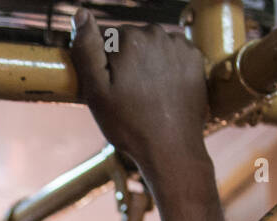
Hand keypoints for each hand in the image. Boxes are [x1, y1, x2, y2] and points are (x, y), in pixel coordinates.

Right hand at [69, 9, 224, 220]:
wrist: (171, 149)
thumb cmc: (129, 125)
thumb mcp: (96, 91)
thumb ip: (86, 49)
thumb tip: (81, 15)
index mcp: (130, 38)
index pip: (107, 39)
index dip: (104, 65)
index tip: (110, 89)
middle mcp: (158, 34)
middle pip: (132, 40)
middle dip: (126, 61)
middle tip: (127, 95)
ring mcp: (180, 46)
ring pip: (153, 47)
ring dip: (147, 64)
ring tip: (146, 96)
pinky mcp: (195, 59)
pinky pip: (173, 55)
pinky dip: (167, 68)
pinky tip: (163, 91)